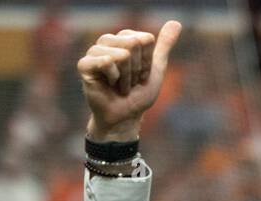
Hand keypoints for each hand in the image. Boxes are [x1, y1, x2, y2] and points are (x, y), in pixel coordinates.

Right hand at [78, 21, 181, 140]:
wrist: (126, 117)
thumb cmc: (138, 95)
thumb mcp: (156, 69)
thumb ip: (164, 46)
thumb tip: (176, 23)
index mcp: (124, 38)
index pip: (145, 40)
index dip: (147, 62)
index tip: (141, 75)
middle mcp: (108, 41)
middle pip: (134, 44)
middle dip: (137, 69)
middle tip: (129, 82)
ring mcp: (94, 51)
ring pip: (122, 55)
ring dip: (127, 78)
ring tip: (119, 86)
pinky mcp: (84, 64)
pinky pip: (106, 62)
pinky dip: (114, 78)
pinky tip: (108, 85)